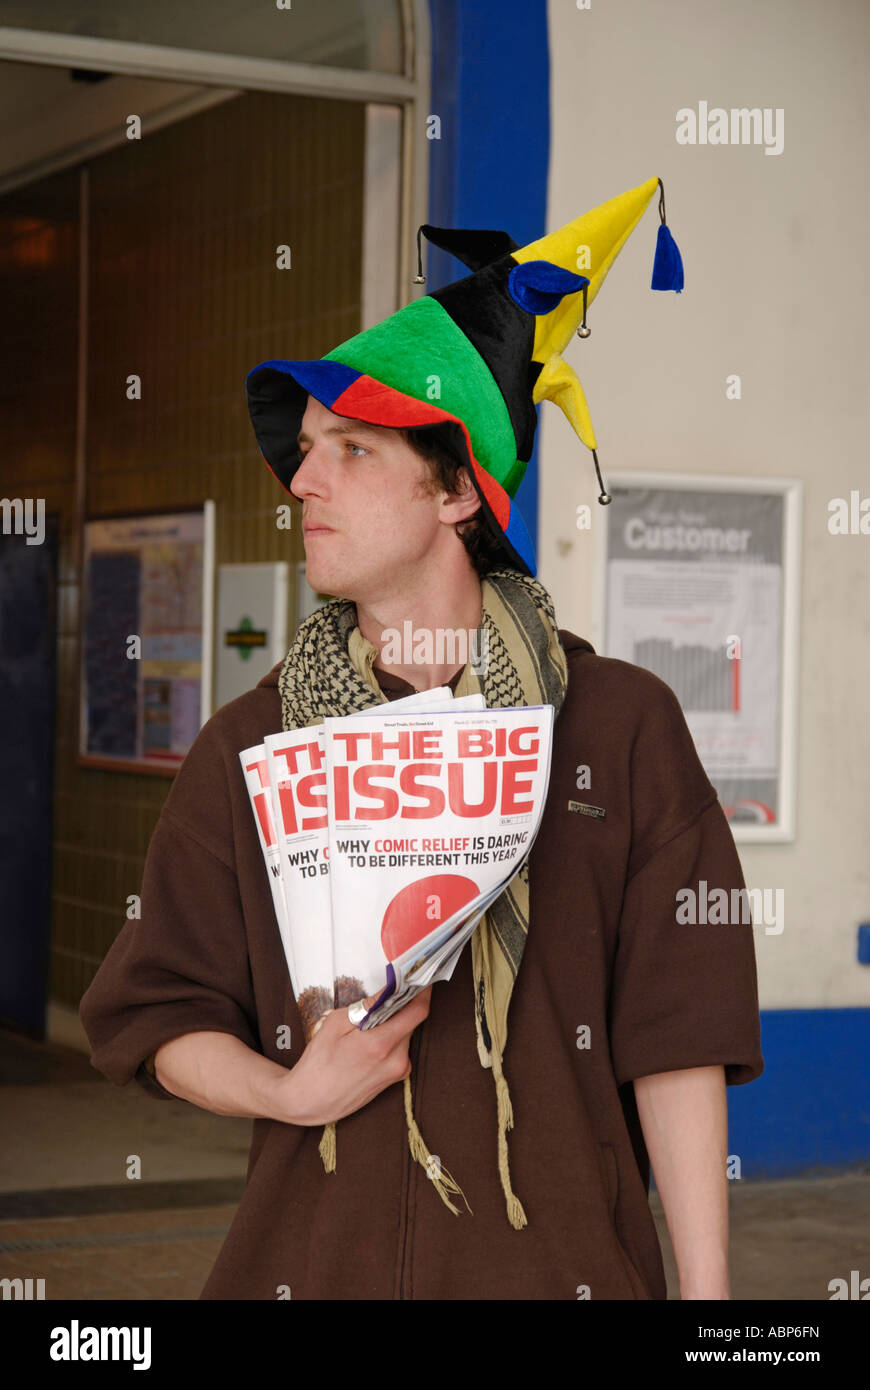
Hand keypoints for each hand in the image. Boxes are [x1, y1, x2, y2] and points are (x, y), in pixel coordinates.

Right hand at [273, 986, 432, 1126]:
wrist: (310, 1101)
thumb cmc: (318, 1063)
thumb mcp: (336, 1024)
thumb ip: (367, 1006)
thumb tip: (389, 990)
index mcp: (381, 1044)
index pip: (417, 1011)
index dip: (422, 990)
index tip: (420, 977)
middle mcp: (396, 1060)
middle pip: (412, 1021)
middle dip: (402, 1006)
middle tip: (387, 995)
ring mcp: (397, 1072)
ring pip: (405, 1035)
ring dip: (394, 1024)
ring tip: (368, 1024)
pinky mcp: (394, 1080)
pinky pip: (399, 1050)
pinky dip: (390, 1039)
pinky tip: (369, 1041)